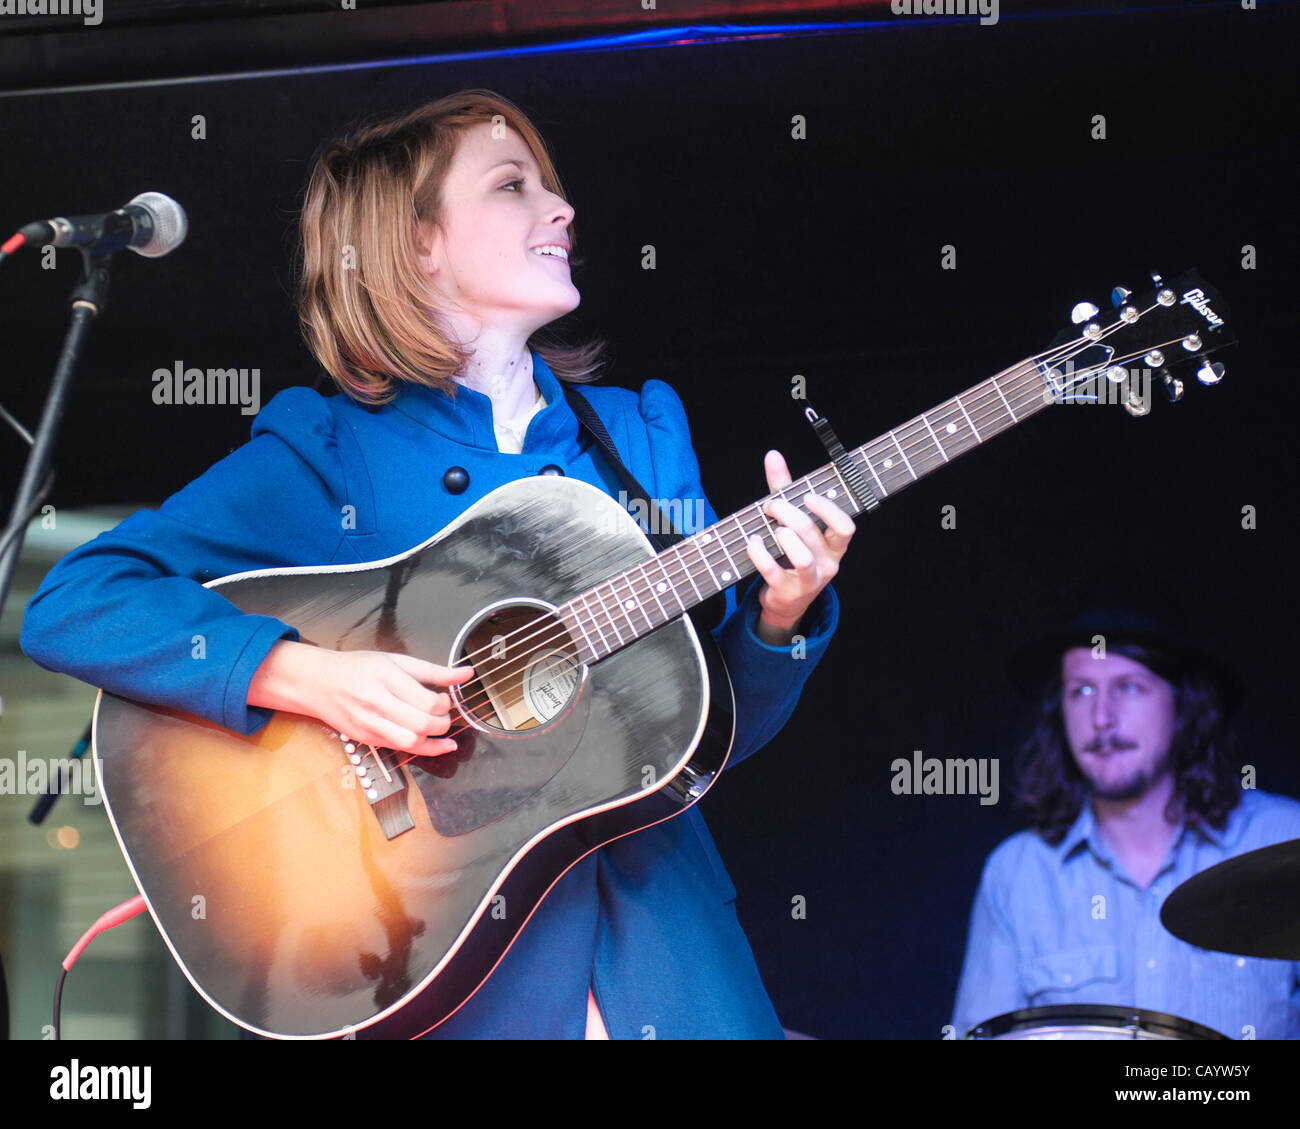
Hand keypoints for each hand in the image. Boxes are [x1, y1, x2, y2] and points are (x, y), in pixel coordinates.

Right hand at [248, 640, 473, 755]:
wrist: (318, 682)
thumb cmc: (358, 667)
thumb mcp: (396, 660)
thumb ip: (433, 670)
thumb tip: (466, 673)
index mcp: (386, 677)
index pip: (427, 701)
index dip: (445, 704)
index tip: (447, 699)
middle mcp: (376, 703)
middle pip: (422, 724)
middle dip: (444, 722)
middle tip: (446, 714)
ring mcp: (370, 724)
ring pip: (412, 742)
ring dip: (436, 738)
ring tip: (441, 728)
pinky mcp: (367, 740)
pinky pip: (401, 750)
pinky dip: (425, 749)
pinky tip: (440, 744)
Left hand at [744, 450, 854, 642]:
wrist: (787, 600)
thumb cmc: (791, 553)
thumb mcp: (792, 520)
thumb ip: (784, 489)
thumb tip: (773, 455)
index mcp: (835, 545)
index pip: (846, 527)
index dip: (828, 510)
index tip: (807, 497)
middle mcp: (828, 563)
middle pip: (813, 534)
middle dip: (789, 514)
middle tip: (771, 505)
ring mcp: (810, 581)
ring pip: (802, 557)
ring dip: (782, 536)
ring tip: (770, 528)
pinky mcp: (788, 592)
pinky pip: (775, 572)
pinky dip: (760, 554)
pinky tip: (752, 542)